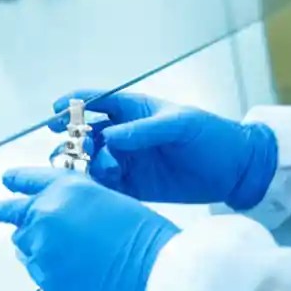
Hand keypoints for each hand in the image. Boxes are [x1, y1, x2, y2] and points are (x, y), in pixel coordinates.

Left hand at [0, 168, 178, 290]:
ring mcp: (42, 246)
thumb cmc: (145, 238)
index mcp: (67, 188)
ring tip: (45, 244)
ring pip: (22, 240)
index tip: (7, 178)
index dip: (16, 178)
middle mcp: (48, 214)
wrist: (153, 274)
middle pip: (12, 210)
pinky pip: (31, 265)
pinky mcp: (44, 276)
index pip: (29, 178)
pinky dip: (38, 261)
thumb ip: (78, 202)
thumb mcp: (109, 201)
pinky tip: (54, 262)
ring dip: (29, 239)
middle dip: (5, 210)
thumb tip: (65, 213)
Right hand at [49, 91, 277, 208]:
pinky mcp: (134, 186)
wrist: (235, 170)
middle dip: (71, 139)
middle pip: (86, 133)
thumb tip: (109, 137)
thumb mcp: (180, 125)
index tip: (55, 112)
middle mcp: (124, 134)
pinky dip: (95, 186)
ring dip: (80, 165)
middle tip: (67, 150)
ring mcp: (127, 160)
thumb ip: (144, 130)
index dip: (72, 105)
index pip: (96, 102)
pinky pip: (106, 185)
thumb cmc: (210, 136)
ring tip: (78, 172)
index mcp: (133, 109)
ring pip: (91, 160)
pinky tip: (91, 189)